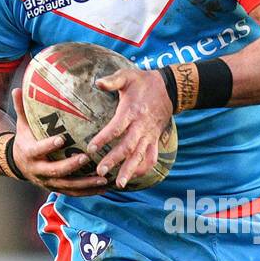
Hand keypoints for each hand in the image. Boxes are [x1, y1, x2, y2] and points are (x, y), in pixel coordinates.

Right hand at [10, 87, 108, 195]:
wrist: (17, 164)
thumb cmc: (25, 139)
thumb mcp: (22, 125)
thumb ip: (22, 108)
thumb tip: (19, 87)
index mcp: (30, 154)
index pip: (39, 150)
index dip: (49, 146)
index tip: (61, 139)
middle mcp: (39, 171)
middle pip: (56, 171)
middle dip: (71, 166)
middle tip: (87, 157)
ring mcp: (49, 183)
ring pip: (68, 186)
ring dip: (86, 184)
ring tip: (103, 178)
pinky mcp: (58, 189)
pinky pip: (75, 193)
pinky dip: (90, 192)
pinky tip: (105, 187)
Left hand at [88, 67, 173, 189]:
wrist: (169, 89)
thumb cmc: (144, 82)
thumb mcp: (128, 76)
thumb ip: (112, 80)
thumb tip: (98, 83)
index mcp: (132, 112)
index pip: (117, 128)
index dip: (104, 138)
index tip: (90, 148)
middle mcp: (141, 127)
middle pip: (128, 147)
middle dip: (114, 160)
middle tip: (100, 171)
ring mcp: (149, 135)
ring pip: (140, 156)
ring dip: (130, 170)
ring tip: (118, 184)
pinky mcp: (154, 140)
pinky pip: (151, 158)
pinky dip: (143, 169)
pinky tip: (132, 178)